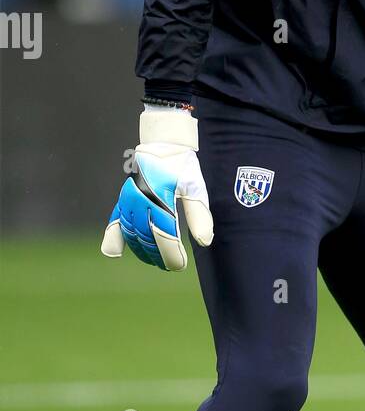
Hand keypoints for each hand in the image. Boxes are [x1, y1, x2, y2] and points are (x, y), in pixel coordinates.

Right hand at [101, 107, 213, 269]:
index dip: (171, 254)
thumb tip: (205, 241)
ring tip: (155, 261)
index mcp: (159, 197)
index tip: (180, 265)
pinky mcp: (122, 200)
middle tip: (172, 265)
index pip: (163, 235)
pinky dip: (114, 238)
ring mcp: (128, 201)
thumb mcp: (195, 188)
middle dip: (159, 256)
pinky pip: (115, 222)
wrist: (163, 145)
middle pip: (147, 238)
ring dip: (142, 251)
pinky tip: (114, 252)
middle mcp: (140, 200)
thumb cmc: (182, 167)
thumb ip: (199, 215)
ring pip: (132, 234)